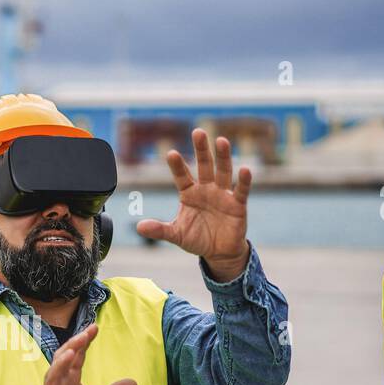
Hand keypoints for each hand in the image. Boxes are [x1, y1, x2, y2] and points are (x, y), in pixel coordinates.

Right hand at [22, 324, 137, 384]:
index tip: (95, 327)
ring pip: (52, 375)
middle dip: (73, 345)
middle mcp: (58, 382)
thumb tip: (134, 383)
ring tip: (71, 353)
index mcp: (70, 378)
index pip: (77, 355)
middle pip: (64, 359)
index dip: (85, 341)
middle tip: (84, 334)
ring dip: (61, 364)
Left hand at [136, 128, 251, 281]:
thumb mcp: (176, 235)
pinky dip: (244, 181)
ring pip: (223, 172)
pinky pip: (241, 190)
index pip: (182, 176)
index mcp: (189, 193)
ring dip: (223, 157)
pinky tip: (245, 169)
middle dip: (201, 150)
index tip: (171, 153)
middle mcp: (206, 189)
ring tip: (222, 141)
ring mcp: (223, 195)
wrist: (219, 252)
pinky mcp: (238, 205)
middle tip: (198, 132)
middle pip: (204, 166)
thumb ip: (160, 230)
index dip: (177, 166)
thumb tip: (138, 227)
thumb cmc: (197, 239)